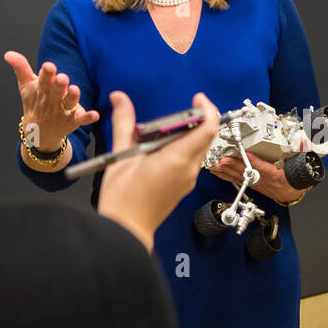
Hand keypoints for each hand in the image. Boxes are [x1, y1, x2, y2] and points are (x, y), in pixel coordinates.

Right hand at [4, 50, 99, 149]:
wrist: (39, 131)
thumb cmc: (34, 102)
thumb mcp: (26, 85)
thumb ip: (20, 67)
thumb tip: (8, 54)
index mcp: (42, 89)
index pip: (43, 80)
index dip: (46, 74)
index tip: (49, 67)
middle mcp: (53, 100)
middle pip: (57, 91)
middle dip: (59, 85)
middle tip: (62, 78)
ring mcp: (63, 111)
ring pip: (69, 104)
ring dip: (72, 97)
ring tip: (75, 89)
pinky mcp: (74, 119)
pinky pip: (82, 119)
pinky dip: (88, 118)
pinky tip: (95, 115)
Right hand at [96, 91, 219, 250]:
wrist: (127, 228)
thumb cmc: (124, 199)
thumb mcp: (122, 155)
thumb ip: (124, 123)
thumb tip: (120, 99)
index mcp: (177, 160)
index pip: (206, 129)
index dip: (207, 109)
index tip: (198, 98)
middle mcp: (188, 170)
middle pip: (204, 137)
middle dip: (194, 120)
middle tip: (173, 115)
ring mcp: (188, 179)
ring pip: (197, 148)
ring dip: (185, 135)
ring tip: (160, 133)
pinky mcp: (183, 185)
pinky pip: (190, 160)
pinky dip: (180, 148)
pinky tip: (158, 149)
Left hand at [209, 154, 303, 203]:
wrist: (294, 193)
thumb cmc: (294, 179)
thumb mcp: (297, 165)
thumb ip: (299, 151)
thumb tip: (302, 141)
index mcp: (275, 175)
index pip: (261, 166)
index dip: (251, 160)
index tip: (243, 153)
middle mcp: (264, 181)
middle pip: (246, 172)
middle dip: (233, 166)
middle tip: (222, 160)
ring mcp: (257, 184)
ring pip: (240, 177)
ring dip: (227, 171)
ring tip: (217, 166)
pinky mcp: (253, 185)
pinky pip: (238, 181)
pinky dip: (228, 176)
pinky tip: (220, 173)